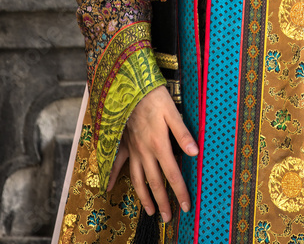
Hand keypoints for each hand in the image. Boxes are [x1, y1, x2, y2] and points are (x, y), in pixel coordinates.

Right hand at [106, 85, 197, 222]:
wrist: (129, 85)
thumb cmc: (153, 96)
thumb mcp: (172, 111)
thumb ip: (182, 133)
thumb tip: (195, 153)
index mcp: (159, 144)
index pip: (172, 174)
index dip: (180, 191)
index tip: (186, 206)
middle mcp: (144, 151)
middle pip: (155, 182)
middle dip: (163, 202)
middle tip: (169, 218)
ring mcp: (132, 149)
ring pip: (137, 179)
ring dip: (143, 197)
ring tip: (149, 211)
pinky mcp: (123, 143)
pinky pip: (115, 163)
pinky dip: (111, 177)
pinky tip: (108, 188)